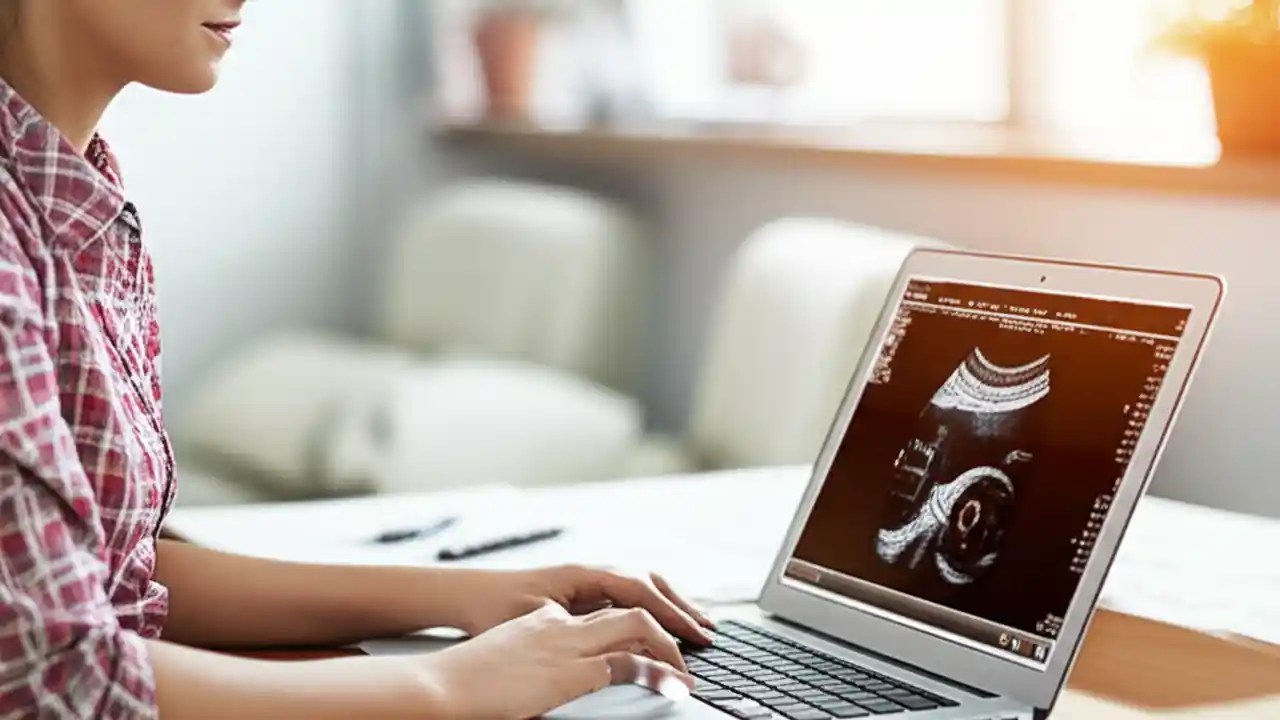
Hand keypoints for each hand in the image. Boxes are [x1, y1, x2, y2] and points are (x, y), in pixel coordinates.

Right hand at [422, 601, 694, 719]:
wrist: (442, 686)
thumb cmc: (462, 683)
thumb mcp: (505, 664)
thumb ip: (532, 665)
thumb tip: (537, 682)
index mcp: (544, 621)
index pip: (601, 611)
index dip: (633, 623)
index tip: (652, 640)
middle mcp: (561, 623)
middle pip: (628, 605)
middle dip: (666, 620)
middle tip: (690, 640)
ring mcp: (568, 643)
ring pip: (637, 624)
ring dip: (670, 643)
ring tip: (688, 666)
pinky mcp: (572, 668)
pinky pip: (629, 660)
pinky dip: (658, 669)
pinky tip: (675, 683)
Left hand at [453, 565, 714, 645]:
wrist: (465, 593)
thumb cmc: (494, 606)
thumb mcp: (539, 621)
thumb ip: (579, 629)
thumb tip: (618, 641)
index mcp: (584, 574)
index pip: (642, 591)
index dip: (672, 614)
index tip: (695, 636)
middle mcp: (590, 571)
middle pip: (650, 583)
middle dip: (681, 607)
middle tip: (709, 632)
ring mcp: (586, 579)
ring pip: (641, 586)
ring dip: (670, 604)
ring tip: (696, 625)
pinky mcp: (581, 591)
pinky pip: (626, 595)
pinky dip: (650, 606)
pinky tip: (659, 621)